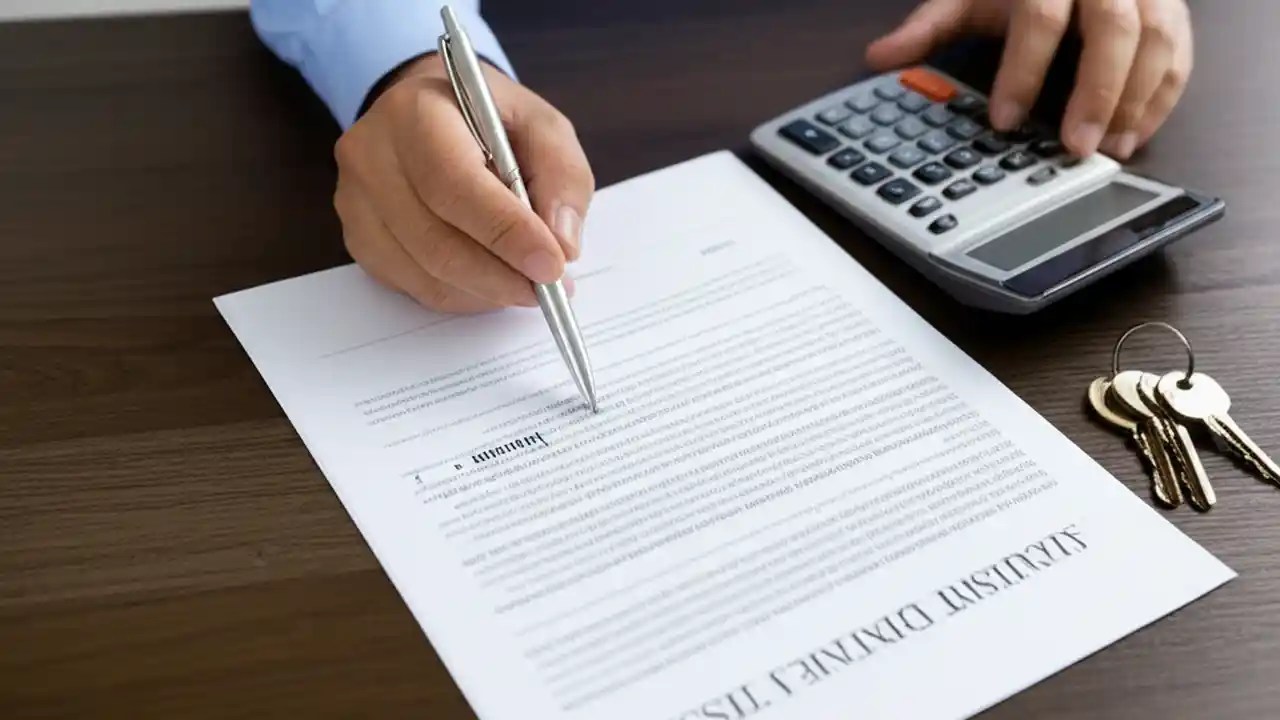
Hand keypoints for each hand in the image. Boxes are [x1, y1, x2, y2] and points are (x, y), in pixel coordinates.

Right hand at [333, 54, 593, 312]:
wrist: (429, 113)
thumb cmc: (488, 118)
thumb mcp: (540, 124)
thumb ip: (561, 175)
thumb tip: (562, 244)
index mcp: (416, 113)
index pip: (454, 184)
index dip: (505, 232)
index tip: (552, 265)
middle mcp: (372, 156)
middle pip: (435, 241)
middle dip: (502, 276)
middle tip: (550, 288)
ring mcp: (356, 202)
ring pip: (426, 273)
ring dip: (487, 291)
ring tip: (529, 284)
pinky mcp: (359, 239)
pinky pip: (414, 287)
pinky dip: (464, 295)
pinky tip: (492, 280)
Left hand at [866, 0, 1192, 158]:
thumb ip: (928, 27)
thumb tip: (877, 57)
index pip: (1040, 18)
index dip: (1023, 71)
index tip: (1003, 120)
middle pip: (1114, 30)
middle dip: (1096, 92)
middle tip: (1074, 147)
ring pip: (1157, 41)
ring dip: (1136, 101)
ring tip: (1107, 151)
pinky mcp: (1172, 12)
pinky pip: (1180, 56)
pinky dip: (1161, 100)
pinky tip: (1132, 137)